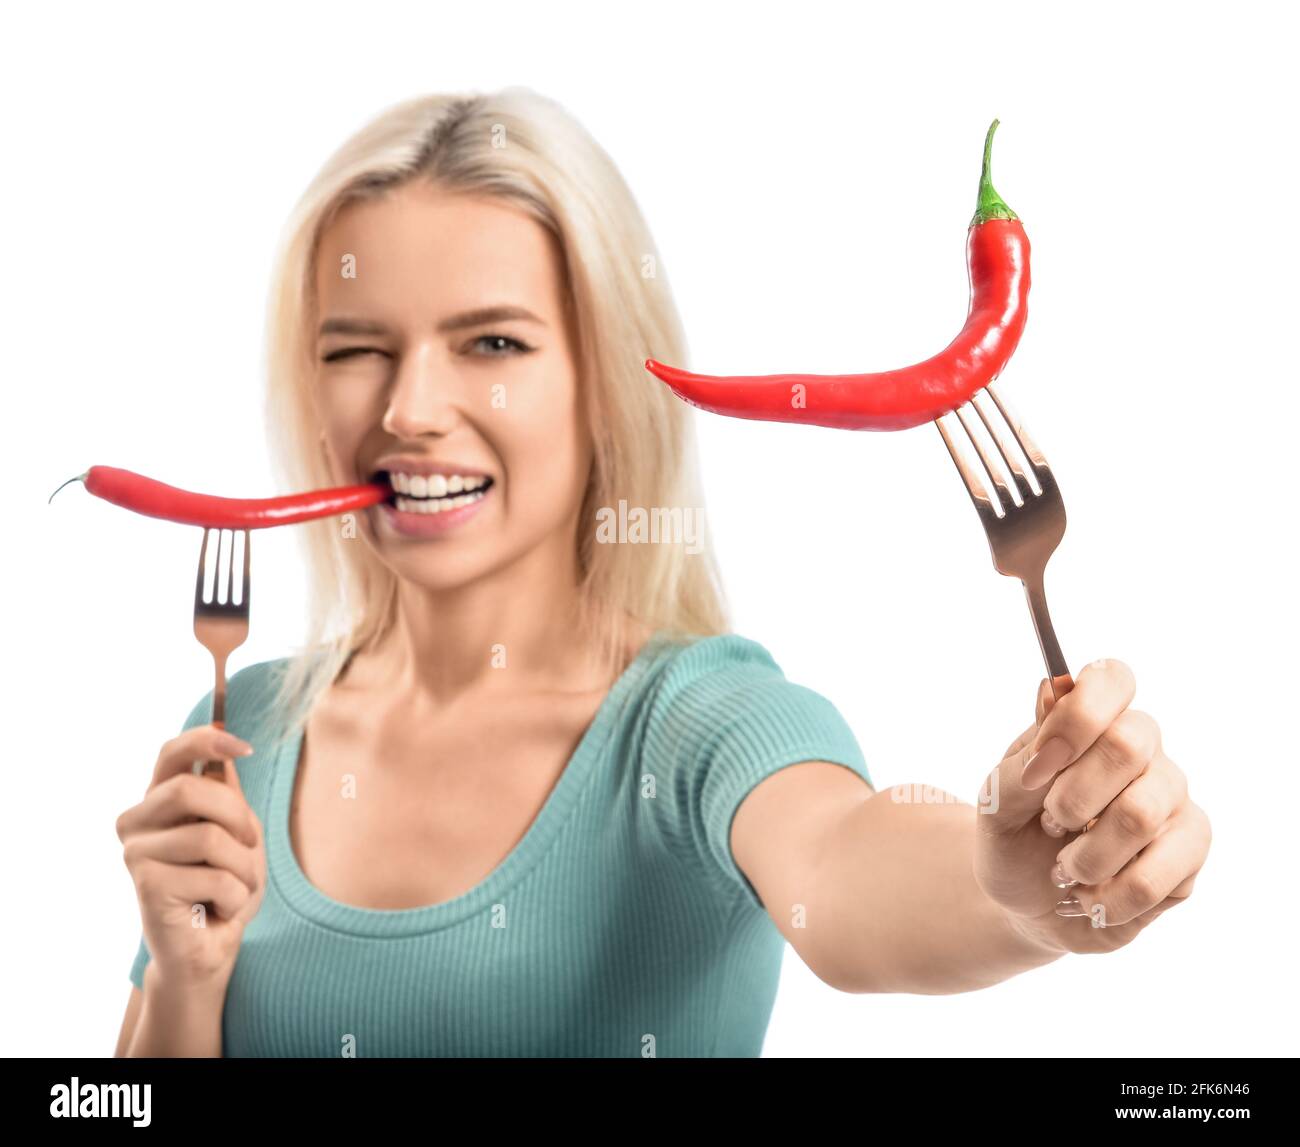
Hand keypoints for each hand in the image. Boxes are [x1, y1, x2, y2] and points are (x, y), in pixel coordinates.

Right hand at [116, 724, 266, 989]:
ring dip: (243, 866)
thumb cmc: (225, 885)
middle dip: (237, 817)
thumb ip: (226, 787)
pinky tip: (221, 909)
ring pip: (209, 836)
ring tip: (236, 886)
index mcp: (158, 800)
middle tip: (250, 844)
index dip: (207, 739)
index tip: (246, 747)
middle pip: (191, 789)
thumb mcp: (237, 829)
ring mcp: (135, 852)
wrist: (211, 949)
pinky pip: (214, 876)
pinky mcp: (145, 885)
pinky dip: (236, 895)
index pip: (172, 752)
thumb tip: (226, 729)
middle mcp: (136, 821)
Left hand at [973, 659, 1210, 953]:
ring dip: (1085, 855)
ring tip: (1064, 868)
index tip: (1037, 768)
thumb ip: (1024, 755)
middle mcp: (1143, 750)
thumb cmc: (1014, 835)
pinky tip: (1088, 897)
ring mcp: (1173, 799)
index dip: (1078, 718)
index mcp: (1093, 723)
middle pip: (1130, 744)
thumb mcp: (996, 800)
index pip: (1112, 679)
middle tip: (1049, 823)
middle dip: (1072, 797)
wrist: (1025, 902)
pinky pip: (1156, 876)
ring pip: (1140, 816)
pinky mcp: (1190, 851)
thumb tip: (1052, 690)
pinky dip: (1107, 896)